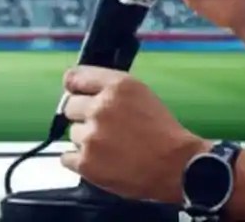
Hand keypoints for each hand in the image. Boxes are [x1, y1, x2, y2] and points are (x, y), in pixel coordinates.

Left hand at [59, 65, 208, 202]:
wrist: (178, 166)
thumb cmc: (163, 133)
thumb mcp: (141, 93)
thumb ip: (109, 86)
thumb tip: (76, 84)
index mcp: (116, 87)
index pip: (75, 78)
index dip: (74, 87)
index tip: (74, 92)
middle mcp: (100, 108)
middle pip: (70, 107)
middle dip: (84, 116)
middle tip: (105, 128)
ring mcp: (91, 136)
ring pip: (73, 134)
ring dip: (86, 140)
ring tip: (111, 147)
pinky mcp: (87, 163)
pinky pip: (67, 158)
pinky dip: (80, 161)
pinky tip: (101, 161)